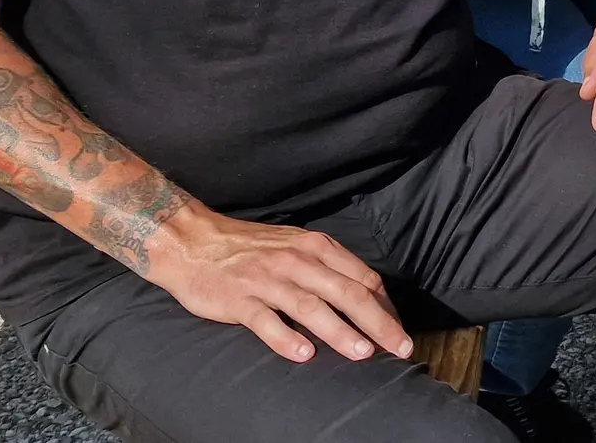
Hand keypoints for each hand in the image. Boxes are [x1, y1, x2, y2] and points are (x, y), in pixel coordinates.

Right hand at [148, 205, 409, 363]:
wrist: (194, 241)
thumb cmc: (252, 248)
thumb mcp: (297, 246)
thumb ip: (328, 267)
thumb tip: (366, 295)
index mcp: (317, 247)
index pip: (364, 278)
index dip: (387, 307)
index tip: (401, 331)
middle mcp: (298, 261)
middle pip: (348, 293)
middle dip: (379, 323)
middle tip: (400, 348)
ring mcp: (268, 279)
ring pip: (312, 307)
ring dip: (341, 331)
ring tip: (363, 353)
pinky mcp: (238, 298)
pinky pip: (266, 320)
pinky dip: (285, 337)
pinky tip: (304, 354)